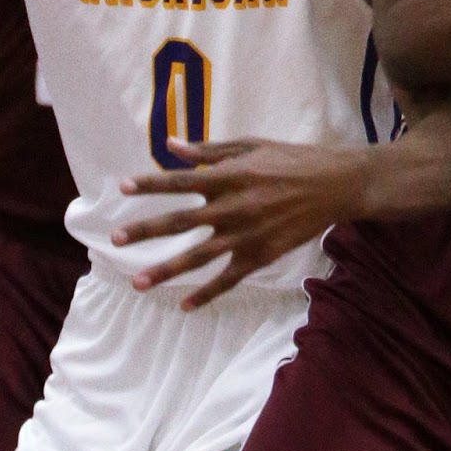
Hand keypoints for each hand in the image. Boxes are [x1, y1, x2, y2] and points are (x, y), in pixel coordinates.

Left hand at [112, 138, 365, 308]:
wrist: (336, 185)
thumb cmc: (291, 159)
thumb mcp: (251, 146)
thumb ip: (209, 152)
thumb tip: (171, 146)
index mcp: (230, 176)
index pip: (180, 181)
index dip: (150, 184)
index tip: (123, 187)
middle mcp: (234, 207)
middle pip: (181, 222)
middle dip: (145, 230)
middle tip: (115, 238)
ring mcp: (247, 235)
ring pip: (199, 256)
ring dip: (166, 270)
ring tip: (137, 281)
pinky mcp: (261, 255)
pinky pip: (229, 278)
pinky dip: (207, 293)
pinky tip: (184, 304)